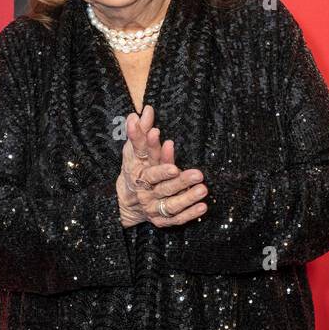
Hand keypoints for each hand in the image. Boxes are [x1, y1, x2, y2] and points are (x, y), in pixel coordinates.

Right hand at [115, 105, 208, 228]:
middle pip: (163, 187)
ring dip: (188, 198)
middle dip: (180, 181)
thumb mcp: (133, 151)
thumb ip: (141, 132)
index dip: (159, 161)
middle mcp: (146, 193)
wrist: (125, 203)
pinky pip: (176, 219)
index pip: (149, 167)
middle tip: (197, 174)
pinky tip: (203, 206)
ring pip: (171, 205)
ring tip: (203, 189)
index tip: (170, 145)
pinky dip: (190, 214)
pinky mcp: (160, 220)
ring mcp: (153, 208)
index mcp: (139, 174)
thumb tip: (147, 109)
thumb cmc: (133, 171)